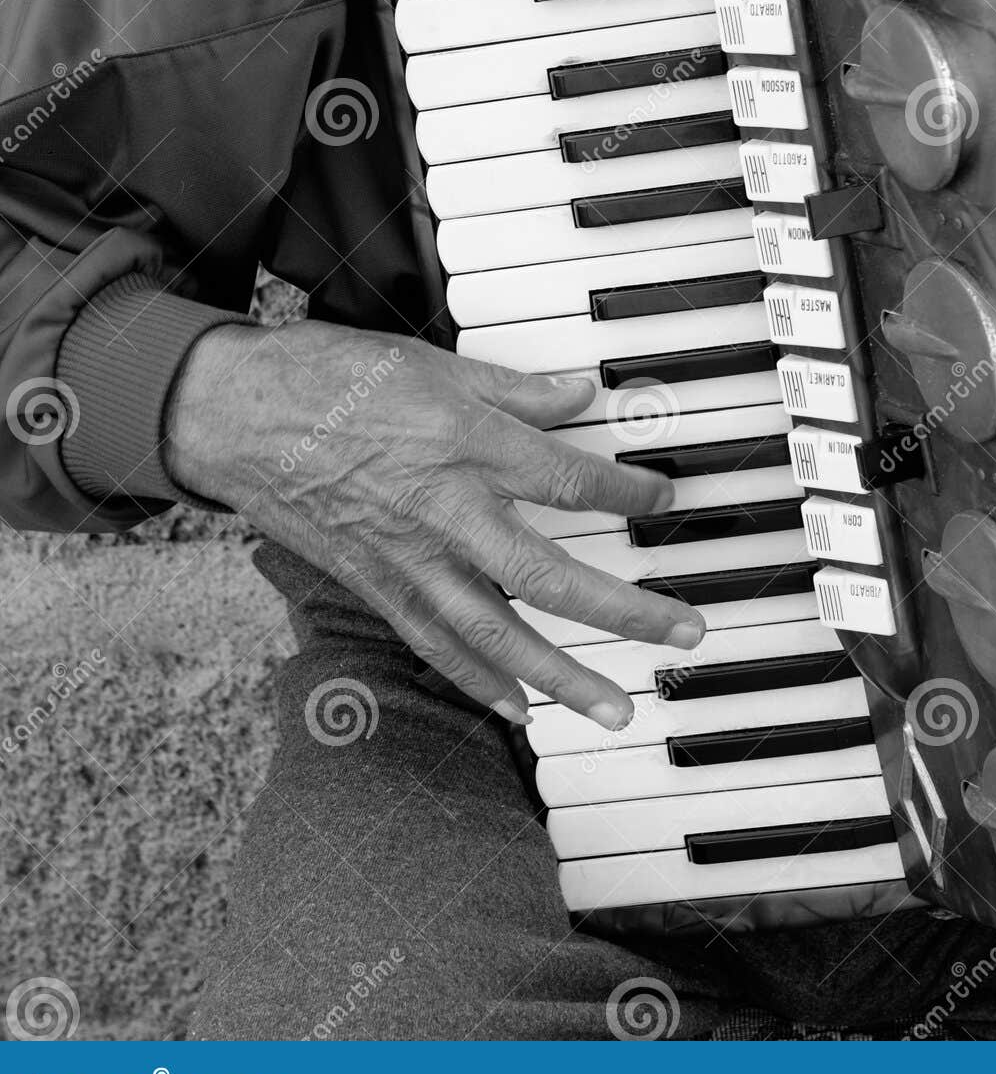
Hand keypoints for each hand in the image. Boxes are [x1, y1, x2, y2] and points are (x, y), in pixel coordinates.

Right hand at [166, 320, 701, 728]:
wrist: (232, 414)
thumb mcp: (431, 362)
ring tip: (616, 711)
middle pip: (548, 575)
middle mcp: (444, 510)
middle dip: (623, 611)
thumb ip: (513, 389)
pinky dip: (478, 682)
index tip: (665, 500)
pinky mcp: (374, 585)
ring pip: (495, 632)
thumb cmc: (327, 377)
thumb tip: (579, 393)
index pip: (568, 478)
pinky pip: (435, 645)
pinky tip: (519, 712)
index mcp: (463, 444)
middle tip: (684, 635)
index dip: (627, 491)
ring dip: (561, 676)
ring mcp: (408, 558)